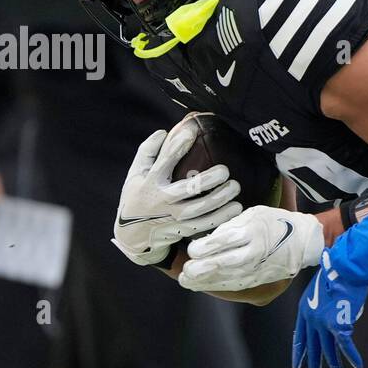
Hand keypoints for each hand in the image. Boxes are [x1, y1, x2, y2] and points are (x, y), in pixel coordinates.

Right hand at [112, 124, 242, 265]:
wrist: (132, 235)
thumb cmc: (137, 197)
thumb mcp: (135, 174)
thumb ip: (147, 152)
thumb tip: (163, 132)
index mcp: (150, 182)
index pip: (164, 161)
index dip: (178, 145)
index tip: (192, 132)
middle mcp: (161, 200)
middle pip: (187, 189)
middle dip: (207, 180)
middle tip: (225, 171)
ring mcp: (172, 217)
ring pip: (199, 210)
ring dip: (219, 199)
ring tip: (235, 187)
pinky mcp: (182, 231)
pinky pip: (204, 225)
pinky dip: (221, 217)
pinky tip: (236, 208)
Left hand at [178, 206, 323, 291]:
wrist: (304, 242)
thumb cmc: (275, 222)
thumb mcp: (254, 214)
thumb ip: (232, 225)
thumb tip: (208, 239)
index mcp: (254, 231)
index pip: (225, 241)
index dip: (206, 247)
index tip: (191, 250)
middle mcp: (256, 252)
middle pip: (225, 263)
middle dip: (202, 269)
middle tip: (185, 272)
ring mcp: (258, 268)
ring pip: (228, 278)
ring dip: (206, 282)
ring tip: (188, 281)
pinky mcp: (260, 279)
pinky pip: (237, 285)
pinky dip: (219, 287)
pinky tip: (204, 286)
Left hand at [292, 245, 367, 367]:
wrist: (346, 267)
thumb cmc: (337, 271)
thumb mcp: (322, 286)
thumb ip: (323, 303)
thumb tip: (334, 313)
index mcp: (303, 309)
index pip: (299, 336)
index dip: (299, 351)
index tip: (297, 364)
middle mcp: (311, 319)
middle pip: (312, 346)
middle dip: (314, 362)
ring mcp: (323, 323)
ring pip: (329, 349)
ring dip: (334, 364)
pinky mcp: (338, 325)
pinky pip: (346, 345)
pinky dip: (353, 356)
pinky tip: (358, 365)